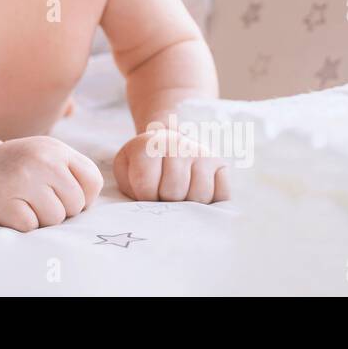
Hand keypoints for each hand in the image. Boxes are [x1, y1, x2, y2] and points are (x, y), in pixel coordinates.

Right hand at [0, 136, 103, 231]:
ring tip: (26, 202)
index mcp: (57, 149)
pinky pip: (31, 227)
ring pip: (55, 218)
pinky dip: (24, 224)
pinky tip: (14, 209)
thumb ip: (77, 173)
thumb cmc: (25, 169)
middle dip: (61, 208)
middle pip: (75, 204)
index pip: (92, 182)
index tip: (62, 192)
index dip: (82, 195)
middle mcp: (41, 161)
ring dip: (42, 218)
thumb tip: (89, 207)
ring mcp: (21, 180)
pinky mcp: (4, 203)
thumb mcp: (51, 156)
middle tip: (39, 197)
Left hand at [112, 129, 229, 202]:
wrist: (167, 142)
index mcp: (148, 145)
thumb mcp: (125, 169)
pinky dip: (211, 202)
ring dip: (189, 204)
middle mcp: (177, 145)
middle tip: (164, 194)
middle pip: (174, 192)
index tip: (146, 192)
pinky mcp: (220, 164)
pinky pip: (222, 195)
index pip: (146, 186)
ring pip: (200, 196)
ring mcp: (202, 153)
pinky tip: (197, 194)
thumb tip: (148, 207)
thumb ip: (129, 185)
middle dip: (166, 201)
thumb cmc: (143, 163)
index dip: (145, 197)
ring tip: (180, 194)